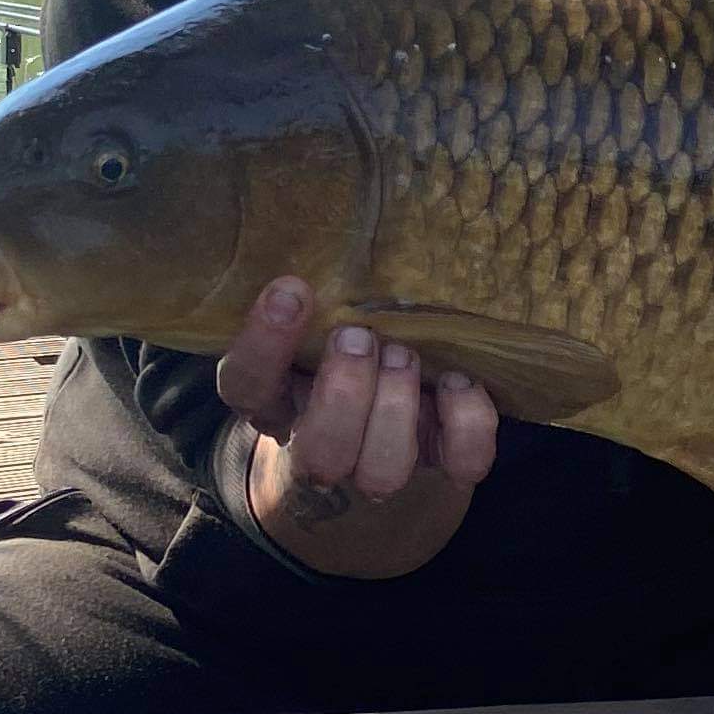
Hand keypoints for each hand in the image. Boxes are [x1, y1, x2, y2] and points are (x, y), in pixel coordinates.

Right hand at [216, 275, 499, 578]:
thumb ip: (313, 301)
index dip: (264, 344)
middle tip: (360, 336)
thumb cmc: (336, 346)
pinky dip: (467, 421)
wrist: (380, 417)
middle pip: (319, 454)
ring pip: (383, 472)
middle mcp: (320, 448)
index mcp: (274, 403)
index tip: (292, 289)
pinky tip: (457, 379)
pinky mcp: (442, 467)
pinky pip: (462, 464)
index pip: (245, 387)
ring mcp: (380, 466)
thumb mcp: (309, 323)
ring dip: (397, 410)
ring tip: (405, 355)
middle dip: (345, 393)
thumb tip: (332, 240)